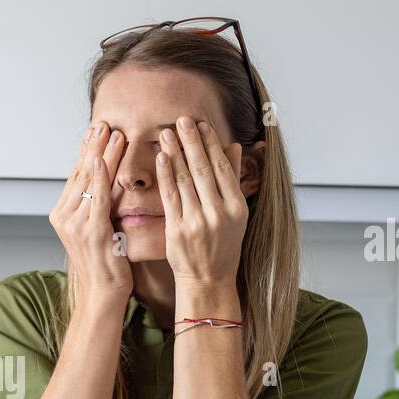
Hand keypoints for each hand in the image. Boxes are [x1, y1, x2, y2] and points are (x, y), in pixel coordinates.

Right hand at [48, 120, 130, 305]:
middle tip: (103, 122)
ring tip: (111, 132)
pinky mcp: (90, 230)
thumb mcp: (100, 228)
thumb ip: (101, 204)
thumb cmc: (106, 263)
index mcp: (63, 215)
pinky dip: (99, 176)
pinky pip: (95, 197)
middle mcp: (64, 217)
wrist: (102, 293)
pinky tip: (103, 158)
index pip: (76, 176)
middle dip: (93, 146)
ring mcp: (74, 223)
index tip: (96, 130)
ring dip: (100, 154)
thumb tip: (111, 178)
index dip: (87, 151)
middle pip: (80, 173)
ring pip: (88, 180)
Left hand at [155, 116, 248, 286]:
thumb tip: (233, 146)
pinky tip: (161, 157)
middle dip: (191, 142)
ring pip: (185, 180)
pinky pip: (170, 197)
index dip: (210, 143)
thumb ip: (233, 179)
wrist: (208, 279)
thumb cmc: (222, 244)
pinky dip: (165, 175)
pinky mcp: (177, 231)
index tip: (200, 124)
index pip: (222, 167)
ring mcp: (197, 222)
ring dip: (175, 153)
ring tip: (166, 133)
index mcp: (237, 207)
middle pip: (203, 169)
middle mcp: (219, 213)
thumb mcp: (236, 214)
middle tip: (181, 119)